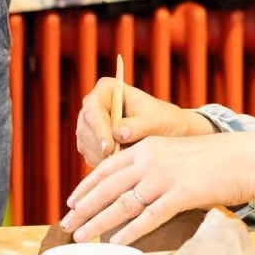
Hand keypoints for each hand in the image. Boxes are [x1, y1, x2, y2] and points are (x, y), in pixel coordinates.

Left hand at [62, 130, 254, 246]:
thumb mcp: (172, 153)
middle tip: (67, 224)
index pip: (106, 168)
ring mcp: (165, 177)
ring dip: (99, 222)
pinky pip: (149, 217)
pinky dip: (130, 231)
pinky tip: (116, 241)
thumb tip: (128, 186)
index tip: (72, 201)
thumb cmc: (209, 161)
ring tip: (82, 236)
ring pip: (123, 203)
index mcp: (145, 148)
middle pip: (108, 187)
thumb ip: (149, 166)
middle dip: (84, 207)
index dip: (86, 186)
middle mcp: (150, 160)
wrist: (243, 159)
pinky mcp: (181, 195)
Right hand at [74, 78, 216, 165]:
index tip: (109, 148)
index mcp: (107, 90)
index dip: (99, 129)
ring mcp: (89, 124)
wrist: (169, 134)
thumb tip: (119, 133)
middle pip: (85, 128)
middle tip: (118, 162)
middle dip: (99, 148)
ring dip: (102, 157)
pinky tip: (121, 163)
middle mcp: (93, 105)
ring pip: (85, 144)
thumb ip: (139, 126)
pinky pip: (89, 156)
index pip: (93, 108)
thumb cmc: (165, 121)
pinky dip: (102, 163)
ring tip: (126, 161)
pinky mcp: (90, 142)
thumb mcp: (158, 122)